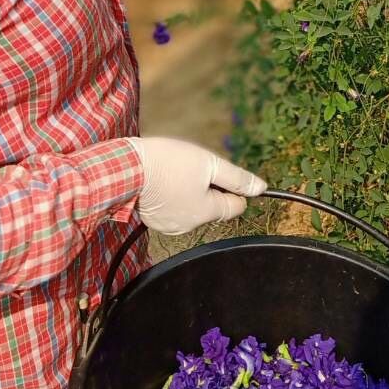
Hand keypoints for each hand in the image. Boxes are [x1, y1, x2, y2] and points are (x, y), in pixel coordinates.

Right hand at [127, 135, 265, 235]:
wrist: (127, 168)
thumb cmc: (169, 163)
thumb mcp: (209, 164)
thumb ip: (236, 178)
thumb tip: (261, 188)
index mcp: (207, 213)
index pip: (235, 206)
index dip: (232, 187)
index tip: (218, 172)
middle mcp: (190, 226)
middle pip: (213, 207)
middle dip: (208, 188)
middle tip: (192, 168)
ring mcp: (170, 226)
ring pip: (192, 208)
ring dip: (189, 193)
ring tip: (174, 174)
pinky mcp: (153, 221)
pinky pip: (172, 210)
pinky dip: (171, 197)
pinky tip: (162, 182)